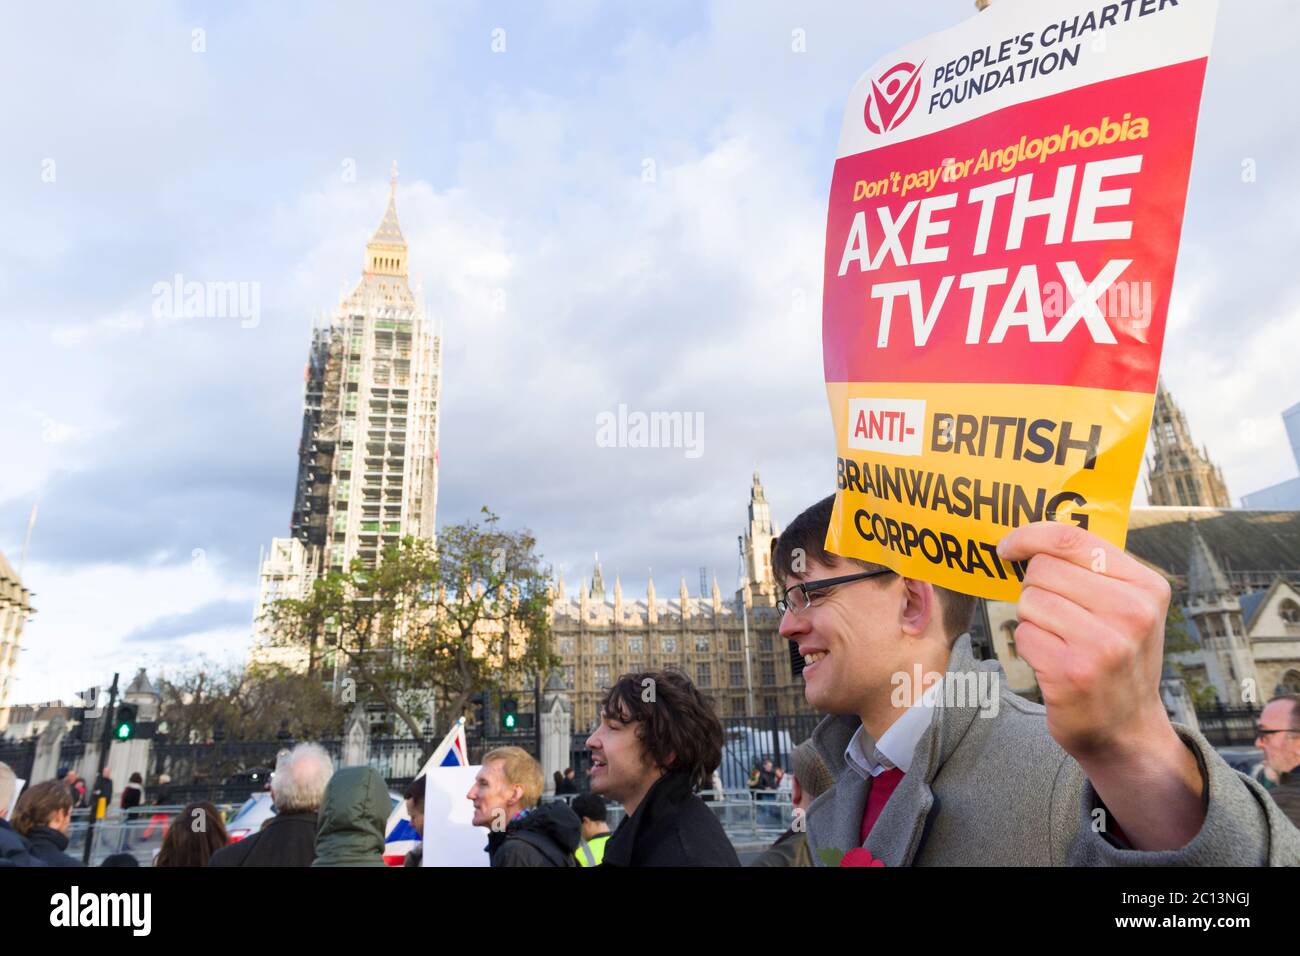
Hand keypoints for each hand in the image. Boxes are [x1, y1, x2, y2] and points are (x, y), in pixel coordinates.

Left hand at [998, 521, 1204, 849]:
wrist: (1128, 729)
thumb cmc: (1118, 659)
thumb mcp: (1127, 609)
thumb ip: (1092, 570)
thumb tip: (1030, 537)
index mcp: (1146, 587)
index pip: (1072, 539)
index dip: (1029, 536)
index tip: (1009, 547)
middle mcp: (1131, 613)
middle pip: (1042, 569)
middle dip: (1035, 589)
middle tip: (1057, 617)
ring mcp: (1104, 645)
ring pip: (1029, 601)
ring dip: (1032, 620)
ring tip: (1060, 642)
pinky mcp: (1073, 672)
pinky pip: (1024, 635)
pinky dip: (1029, 647)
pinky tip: (1054, 663)